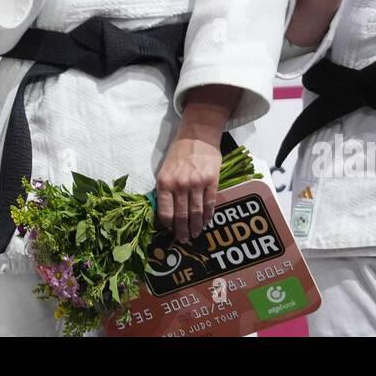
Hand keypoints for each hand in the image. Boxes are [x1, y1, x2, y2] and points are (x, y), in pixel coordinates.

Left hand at [155, 95, 235, 243]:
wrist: (197, 136)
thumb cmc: (179, 154)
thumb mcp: (165, 170)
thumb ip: (165, 190)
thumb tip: (167, 213)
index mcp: (164, 183)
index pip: (165, 212)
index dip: (169, 225)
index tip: (171, 231)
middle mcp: (179, 185)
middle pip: (181, 216)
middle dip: (182, 231)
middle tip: (184, 240)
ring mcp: (196, 183)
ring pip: (196, 213)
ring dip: (196, 227)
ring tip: (196, 234)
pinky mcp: (211, 181)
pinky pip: (210, 204)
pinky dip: (208, 216)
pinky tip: (206, 222)